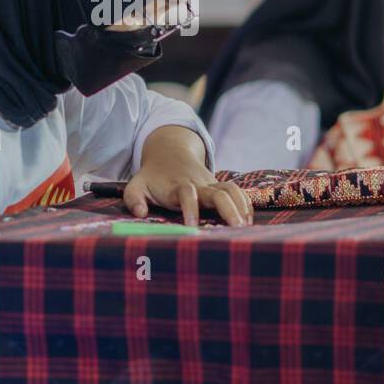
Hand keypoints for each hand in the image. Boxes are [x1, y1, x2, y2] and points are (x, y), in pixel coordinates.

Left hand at [123, 124, 252, 226]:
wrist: (169, 154)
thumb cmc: (152, 177)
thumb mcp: (136, 185)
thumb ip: (134, 199)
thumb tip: (140, 213)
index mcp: (177, 186)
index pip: (186, 194)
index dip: (190, 208)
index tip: (192, 226)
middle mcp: (198, 184)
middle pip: (218, 193)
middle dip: (228, 210)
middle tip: (235, 229)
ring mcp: (211, 184)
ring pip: (232, 190)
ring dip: (241, 207)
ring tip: (245, 227)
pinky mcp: (219, 186)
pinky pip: (237, 192)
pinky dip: (245, 204)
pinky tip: (249, 221)